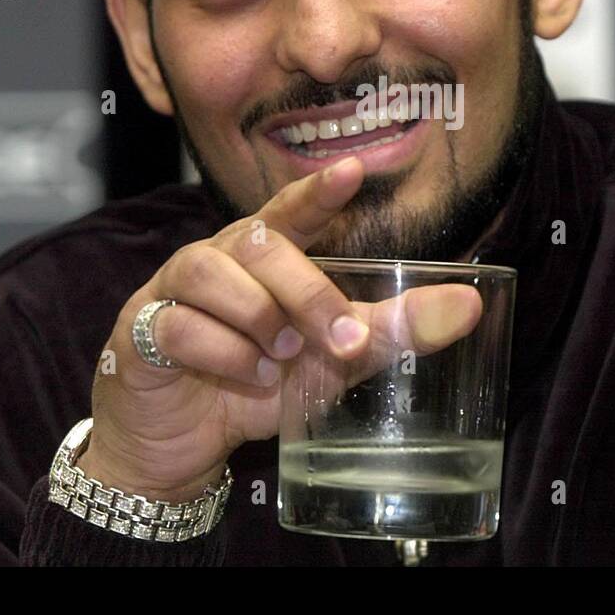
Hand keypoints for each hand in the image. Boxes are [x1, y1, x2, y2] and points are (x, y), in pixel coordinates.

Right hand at [78, 154, 482, 501]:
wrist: (185, 445)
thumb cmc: (261, 384)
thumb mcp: (333, 360)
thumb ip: (393, 331)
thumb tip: (472, 307)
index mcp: (266, 255)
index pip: (290, 209)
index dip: (318, 189)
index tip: (353, 169)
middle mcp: (220, 258)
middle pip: (261, 243)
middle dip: (308, 292)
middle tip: (341, 341)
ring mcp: (175, 289)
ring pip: (213, 272)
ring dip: (259, 320)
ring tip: (282, 361)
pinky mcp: (142, 328)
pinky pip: (178, 324)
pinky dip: (223, 354)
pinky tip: (247, 377)